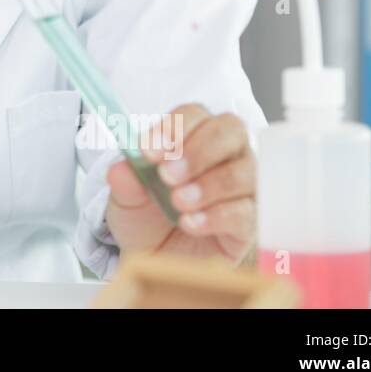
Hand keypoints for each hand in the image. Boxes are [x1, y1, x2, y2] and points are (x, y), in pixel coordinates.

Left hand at [104, 103, 255, 265]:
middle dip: (197, 151)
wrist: (156, 258)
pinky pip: (246, 212)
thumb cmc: (146, 216)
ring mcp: (244, 185)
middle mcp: (226, 152)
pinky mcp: (250, 221)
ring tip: (177, 202)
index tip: (148, 152)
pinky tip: (190, 224)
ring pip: (242, 172)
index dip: (174, 129)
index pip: (194, 114)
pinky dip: (216, 216)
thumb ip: (125, 181)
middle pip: (229, 131)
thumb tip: (121, 169)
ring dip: (207, 185)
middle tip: (166, 176)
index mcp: (194, 133)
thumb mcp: (125, 198)